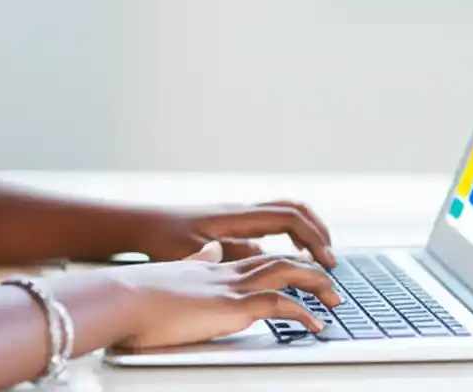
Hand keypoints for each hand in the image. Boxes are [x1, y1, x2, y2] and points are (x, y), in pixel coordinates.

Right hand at [105, 241, 341, 349]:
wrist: (120, 297)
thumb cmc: (132, 296)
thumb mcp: (167, 278)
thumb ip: (191, 267)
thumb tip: (209, 254)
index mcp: (208, 268)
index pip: (254, 259)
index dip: (280, 265)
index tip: (298, 271)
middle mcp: (223, 272)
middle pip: (277, 260)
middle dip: (307, 270)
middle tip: (328, 283)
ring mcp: (229, 287)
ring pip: (286, 273)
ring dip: (315, 284)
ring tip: (334, 299)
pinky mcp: (231, 306)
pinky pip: (279, 304)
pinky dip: (303, 312)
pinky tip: (315, 323)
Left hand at [138, 201, 336, 268]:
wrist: (140, 225)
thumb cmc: (161, 240)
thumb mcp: (194, 252)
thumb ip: (228, 255)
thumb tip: (264, 255)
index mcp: (236, 217)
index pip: (288, 219)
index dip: (313, 239)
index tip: (326, 262)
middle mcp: (241, 212)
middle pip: (294, 210)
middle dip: (318, 232)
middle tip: (332, 259)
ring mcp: (237, 218)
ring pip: (283, 216)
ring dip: (305, 233)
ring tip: (318, 258)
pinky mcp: (231, 227)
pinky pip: (270, 227)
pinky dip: (289, 239)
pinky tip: (288, 262)